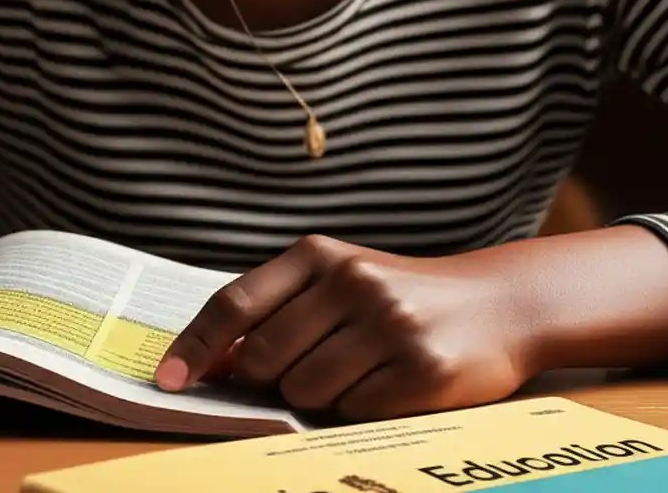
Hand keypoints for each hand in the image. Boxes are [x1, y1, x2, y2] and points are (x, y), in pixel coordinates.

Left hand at [153, 235, 540, 421]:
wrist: (500, 304)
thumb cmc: (402, 296)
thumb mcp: (340, 281)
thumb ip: (279, 310)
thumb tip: (210, 362)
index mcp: (321, 254)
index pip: (235, 304)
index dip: (193, 347)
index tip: (167, 381)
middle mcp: (354, 282)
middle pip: (262, 359)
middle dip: (268, 380)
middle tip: (304, 369)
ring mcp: (390, 326)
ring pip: (304, 392)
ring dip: (319, 396)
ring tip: (358, 370)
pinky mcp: (422, 371)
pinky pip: (354, 412)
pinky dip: (359, 408)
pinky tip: (389, 383)